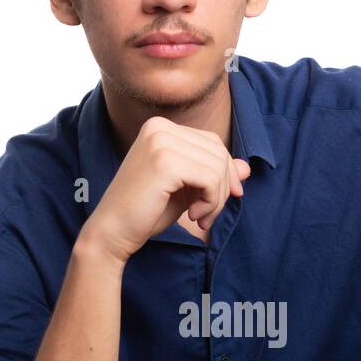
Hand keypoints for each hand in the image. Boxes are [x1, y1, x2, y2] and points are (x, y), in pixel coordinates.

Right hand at [84, 116, 251, 263]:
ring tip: (200, 218)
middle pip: (218, 152)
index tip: (219, 201)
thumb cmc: (146, 212)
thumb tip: (248, 167)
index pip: (212, 143)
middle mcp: (159, 127)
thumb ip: (215, 174)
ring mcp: (161, 141)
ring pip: (218, 166)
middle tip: (207, 216)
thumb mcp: (187, 189)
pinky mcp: (165, 161)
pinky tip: (193, 217)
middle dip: (222, 188)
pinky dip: (210, 202)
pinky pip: (211, 178)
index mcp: (161, 127)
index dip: (225, 173)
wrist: (113, 232)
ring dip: (216, 200)